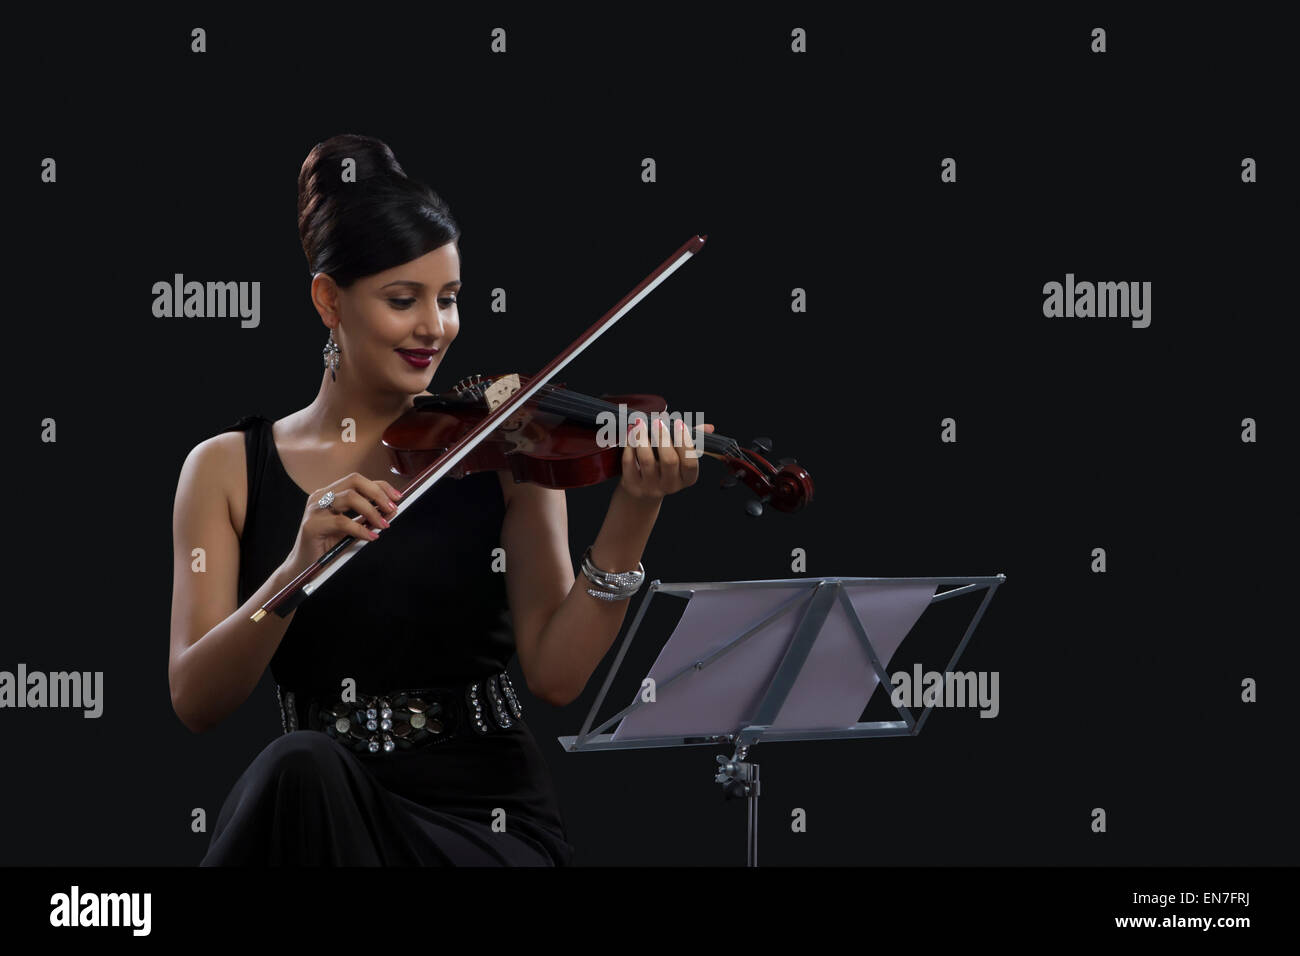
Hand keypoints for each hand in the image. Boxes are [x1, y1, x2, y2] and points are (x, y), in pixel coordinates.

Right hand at [280, 472, 403, 577]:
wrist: (304, 566)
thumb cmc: (329, 546)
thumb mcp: (352, 527)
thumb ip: (367, 516)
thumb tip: (391, 509)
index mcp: (330, 493)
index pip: (358, 480)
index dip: (381, 486)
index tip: (398, 497)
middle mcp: (320, 496)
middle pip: (354, 481)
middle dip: (378, 493)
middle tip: (392, 509)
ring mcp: (314, 509)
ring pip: (350, 497)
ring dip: (371, 510)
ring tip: (382, 525)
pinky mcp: (311, 525)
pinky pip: (342, 522)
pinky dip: (360, 529)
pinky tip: (370, 537)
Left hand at [618, 417, 715, 501]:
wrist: (642, 492)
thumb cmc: (664, 467)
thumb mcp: (680, 456)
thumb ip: (693, 440)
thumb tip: (709, 428)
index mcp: (687, 478)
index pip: (690, 462)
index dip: (685, 441)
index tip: (679, 423)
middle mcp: (670, 485)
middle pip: (669, 461)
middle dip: (663, 437)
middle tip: (657, 421)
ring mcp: (650, 487)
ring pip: (646, 460)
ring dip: (642, 438)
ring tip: (640, 424)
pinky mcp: (632, 485)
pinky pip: (629, 462)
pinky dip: (629, 445)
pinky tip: (630, 434)